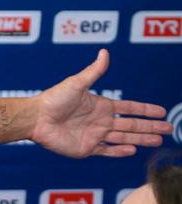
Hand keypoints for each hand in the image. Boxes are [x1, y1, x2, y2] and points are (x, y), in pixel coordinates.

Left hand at [31, 51, 171, 157]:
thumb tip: (104, 52)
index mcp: (101, 106)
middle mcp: (100, 121)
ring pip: (124, 138)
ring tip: (158, 141)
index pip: (129, 108)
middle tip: (168, 129)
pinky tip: (133, 150)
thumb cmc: (53, 99)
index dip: (145, 110)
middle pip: (131, 125)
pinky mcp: (86, 149)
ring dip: (141, 139)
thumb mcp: (76, 83)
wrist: (35, 119)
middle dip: (150, 127)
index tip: (161, 111)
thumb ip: (93, 71)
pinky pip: (107, 151)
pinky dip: (120, 151)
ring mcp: (94, 136)